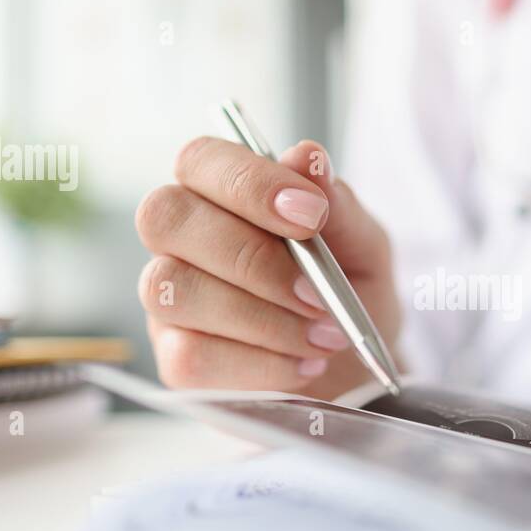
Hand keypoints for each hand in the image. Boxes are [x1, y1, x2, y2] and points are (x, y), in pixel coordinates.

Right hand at [135, 137, 400, 399]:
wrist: (362, 373)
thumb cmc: (351, 297)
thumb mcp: (365, 248)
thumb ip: (338, 204)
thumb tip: (307, 156)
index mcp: (221, 196)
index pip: (200, 161)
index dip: (248, 182)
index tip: (313, 214)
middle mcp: (181, 242)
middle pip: (165, 218)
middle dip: (252, 257)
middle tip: (318, 292)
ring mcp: (169, 303)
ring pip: (174, 290)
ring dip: (262, 318)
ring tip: (325, 334)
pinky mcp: (174, 363)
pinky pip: (191, 357)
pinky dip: (261, 364)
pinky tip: (304, 365)